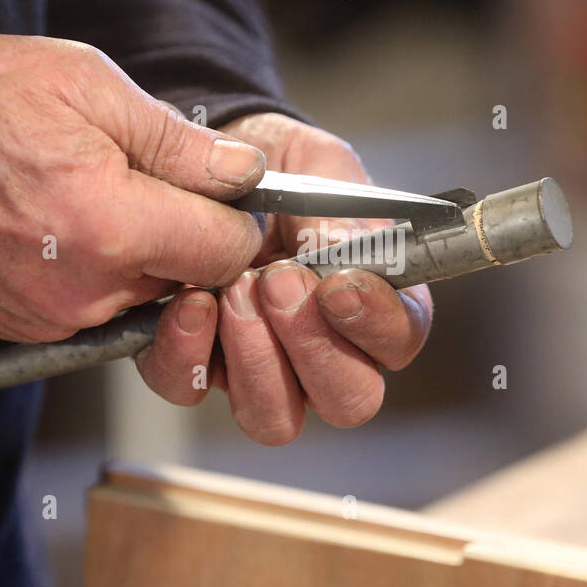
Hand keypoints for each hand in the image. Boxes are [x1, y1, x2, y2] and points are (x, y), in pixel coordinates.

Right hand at [0, 33, 266, 341]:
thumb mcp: (92, 88)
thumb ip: (181, 142)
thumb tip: (246, 173)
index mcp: (114, 227)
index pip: (227, 251)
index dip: (237, 218)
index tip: (225, 191)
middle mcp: (90, 288)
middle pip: (189, 277)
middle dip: (185, 232)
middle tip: (145, 178)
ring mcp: (56, 314)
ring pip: (144, 293)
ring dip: (140, 252)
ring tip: (89, 193)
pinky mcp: (29, 325)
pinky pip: (96, 304)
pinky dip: (96, 270)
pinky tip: (60, 223)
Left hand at [135, 112, 433, 443]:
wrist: (212, 170)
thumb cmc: (283, 172)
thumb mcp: (317, 169)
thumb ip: (335, 210)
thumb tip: (339, 249)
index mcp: (376, 305)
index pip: (400, 340)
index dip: (376, 323)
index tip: (341, 284)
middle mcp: (328, 353)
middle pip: (348, 400)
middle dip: (314, 347)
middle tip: (279, 281)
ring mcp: (263, 371)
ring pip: (275, 418)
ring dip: (256, 360)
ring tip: (233, 290)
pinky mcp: (198, 367)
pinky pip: (191, 389)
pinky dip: (187, 353)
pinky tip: (188, 303)